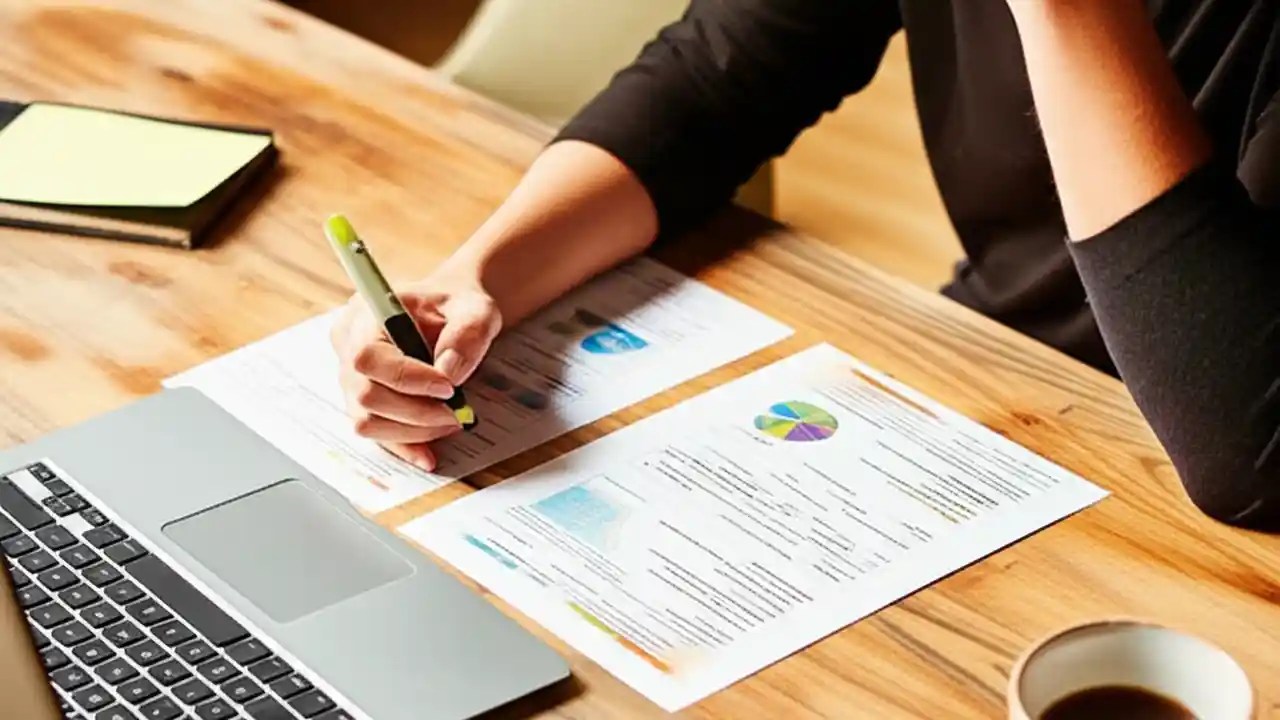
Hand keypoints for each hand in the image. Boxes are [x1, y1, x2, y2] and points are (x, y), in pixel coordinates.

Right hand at [330, 271, 501, 469]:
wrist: (452, 313)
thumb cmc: (457, 305)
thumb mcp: (475, 309)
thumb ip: (467, 335)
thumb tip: (449, 374)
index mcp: (366, 313)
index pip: (368, 357)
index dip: (407, 379)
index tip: (449, 388)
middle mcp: (348, 346)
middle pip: (365, 396)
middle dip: (416, 412)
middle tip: (457, 412)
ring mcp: (351, 377)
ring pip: (367, 421)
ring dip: (413, 430)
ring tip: (451, 420)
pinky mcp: (363, 401)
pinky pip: (376, 433)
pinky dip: (404, 446)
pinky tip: (428, 455)